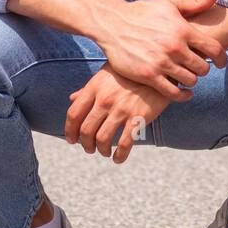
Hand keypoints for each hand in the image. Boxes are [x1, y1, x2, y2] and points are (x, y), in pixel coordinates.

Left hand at [64, 63, 190, 163]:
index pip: (74, 113)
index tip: (71, 139)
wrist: (158, 69)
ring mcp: (121, 109)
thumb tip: (72, 98)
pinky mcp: (138, 118)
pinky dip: (119, 155)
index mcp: (94, 87)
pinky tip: (118, 158)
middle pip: (86, 130)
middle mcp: (105, 99)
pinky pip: (124, 143)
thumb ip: (88, 88)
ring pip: (102, 139)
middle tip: (89, 148)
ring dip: (100, 150)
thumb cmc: (130, 71)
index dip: (69, 130)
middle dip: (85, 144)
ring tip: (104, 152)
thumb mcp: (106, 74)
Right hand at [93, 0, 227, 98]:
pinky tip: (182, 92)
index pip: (214, 49)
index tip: (222, 62)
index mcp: (182, 29)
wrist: (112, 24)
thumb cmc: (142, 12)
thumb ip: (196, 0)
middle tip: (197, 66)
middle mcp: (174, 47)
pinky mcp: (148, 75)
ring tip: (186, 75)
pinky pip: (173, 92)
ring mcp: (161, 62)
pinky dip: (181, 95)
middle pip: (203, 68)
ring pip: (190, 81)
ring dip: (191, 80)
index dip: (222, 58)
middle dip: (203, 68)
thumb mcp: (169, 3)